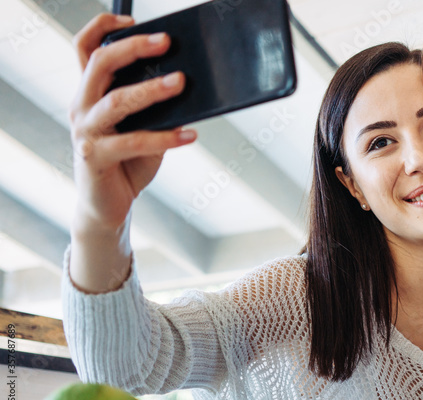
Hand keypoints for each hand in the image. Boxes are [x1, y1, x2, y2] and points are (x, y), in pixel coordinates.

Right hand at [70, 13, 195, 232]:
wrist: (109, 206)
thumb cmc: (129, 161)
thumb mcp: (146, 127)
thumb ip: (158, 107)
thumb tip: (187, 83)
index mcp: (90, 92)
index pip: (85, 48)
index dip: (103, 27)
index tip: (132, 19)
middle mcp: (82, 107)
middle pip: (99, 64)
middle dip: (133, 48)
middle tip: (166, 42)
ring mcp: (86, 132)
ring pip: (116, 100)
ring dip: (151, 90)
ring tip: (181, 82)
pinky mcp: (95, 158)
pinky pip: (133, 142)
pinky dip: (165, 137)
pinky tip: (190, 135)